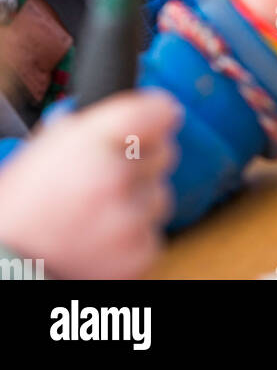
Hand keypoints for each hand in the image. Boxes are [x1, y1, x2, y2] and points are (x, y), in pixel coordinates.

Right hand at [0, 90, 180, 278]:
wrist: (9, 261)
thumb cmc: (25, 202)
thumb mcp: (51, 144)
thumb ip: (99, 124)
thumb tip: (147, 112)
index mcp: (92, 141)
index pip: (159, 111)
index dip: (158, 114)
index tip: (155, 119)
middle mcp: (116, 177)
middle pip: (167, 152)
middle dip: (144, 160)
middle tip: (109, 175)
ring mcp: (129, 219)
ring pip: (160, 195)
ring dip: (139, 201)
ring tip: (99, 213)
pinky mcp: (137, 254)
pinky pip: (153, 234)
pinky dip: (134, 236)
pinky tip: (102, 237)